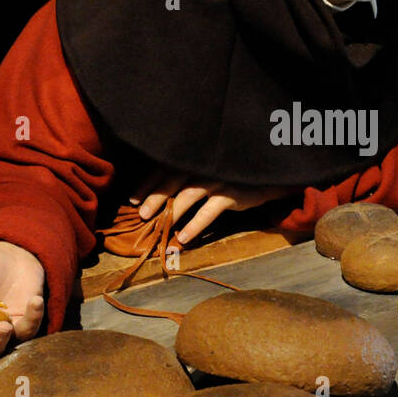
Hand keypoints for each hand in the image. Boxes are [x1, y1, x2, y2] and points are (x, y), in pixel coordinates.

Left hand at [129, 166, 299, 243]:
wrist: (265, 173)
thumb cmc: (229, 172)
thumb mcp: (207, 170)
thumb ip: (186, 176)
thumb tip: (157, 196)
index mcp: (192, 158)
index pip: (164, 169)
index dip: (147, 184)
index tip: (132, 200)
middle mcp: (202, 165)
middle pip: (172, 180)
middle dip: (154, 197)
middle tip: (141, 214)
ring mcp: (217, 178)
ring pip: (188, 195)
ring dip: (173, 212)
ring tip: (161, 228)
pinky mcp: (231, 194)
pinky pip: (208, 212)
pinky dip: (194, 226)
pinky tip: (184, 238)